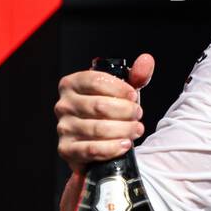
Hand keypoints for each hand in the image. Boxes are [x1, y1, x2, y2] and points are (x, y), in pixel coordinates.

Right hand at [54, 54, 154, 174]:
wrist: (101, 140)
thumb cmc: (111, 110)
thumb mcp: (123, 91)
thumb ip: (136, 76)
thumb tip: (147, 60)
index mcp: (72, 84)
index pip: (96, 80)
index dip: (120, 89)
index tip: (133, 96)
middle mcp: (64, 105)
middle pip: (100, 106)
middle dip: (126, 111)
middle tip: (138, 115)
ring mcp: (64, 128)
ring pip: (98, 129)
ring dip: (124, 130)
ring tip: (137, 129)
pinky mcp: (67, 149)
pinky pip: (92, 149)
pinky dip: (112, 148)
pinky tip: (125, 144)